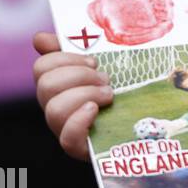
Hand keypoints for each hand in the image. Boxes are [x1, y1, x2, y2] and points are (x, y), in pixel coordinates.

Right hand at [33, 32, 113, 161]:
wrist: (147, 125)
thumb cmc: (126, 89)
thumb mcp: (105, 64)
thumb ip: (76, 48)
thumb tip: (40, 39)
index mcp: (58, 85)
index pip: (42, 67)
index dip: (65, 58)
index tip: (94, 61)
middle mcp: (56, 106)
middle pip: (46, 85)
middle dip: (80, 76)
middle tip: (105, 79)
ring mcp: (65, 129)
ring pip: (54, 109)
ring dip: (85, 95)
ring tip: (109, 95)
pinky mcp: (80, 148)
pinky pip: (66, 138)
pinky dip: (80, 120)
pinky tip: (96, 110)